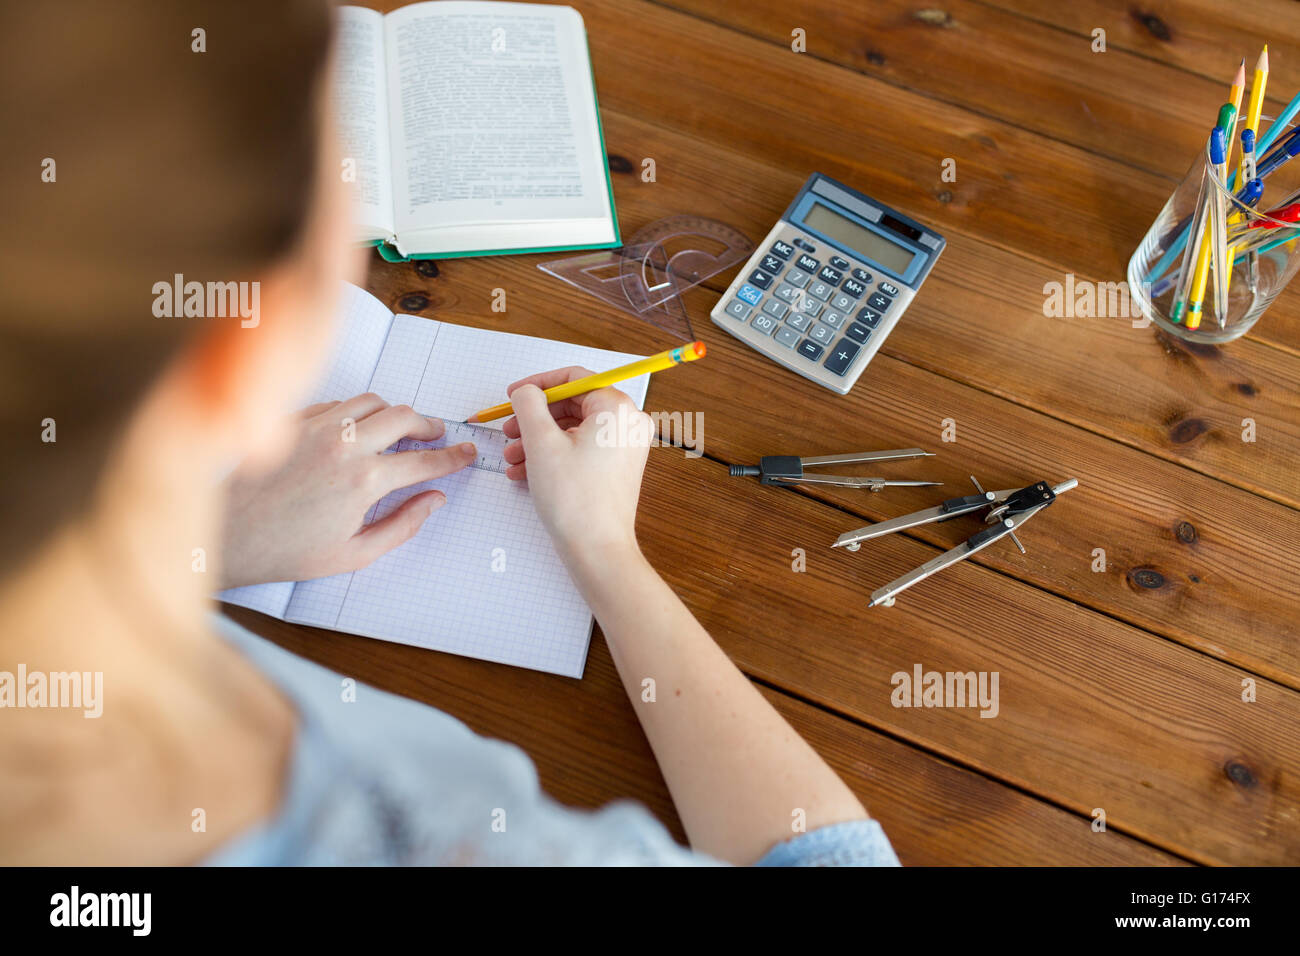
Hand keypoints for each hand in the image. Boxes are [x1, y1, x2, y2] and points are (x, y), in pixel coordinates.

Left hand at [218, 393, 475, 587]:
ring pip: (372, 401)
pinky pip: (336, 403)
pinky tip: (356, 429)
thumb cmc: (285, 551)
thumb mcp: (355, 554)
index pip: (425, 461)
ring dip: (393, 412)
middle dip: (429, 425)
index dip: (453, 457)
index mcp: (364, 481)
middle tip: (436, 436)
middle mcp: (343, 445)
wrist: (226, 534)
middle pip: (405, 417)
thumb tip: (434, 499)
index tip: (467, 454)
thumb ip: (404, 525)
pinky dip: (355, 412)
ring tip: (399, 429)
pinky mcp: (292, 421)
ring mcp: (316, 427)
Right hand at [501, 367, 652, 561]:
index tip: (513, 395)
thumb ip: (529, 405)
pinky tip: (525, 472)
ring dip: (538, 440)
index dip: (537, 385)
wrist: (597, 550)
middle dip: (535, 419)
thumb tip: (526, 391)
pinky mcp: (618, 467)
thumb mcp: (541, 442)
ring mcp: (626, 446)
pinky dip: (554, 456)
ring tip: (512, 458)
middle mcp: (628, 422)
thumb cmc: (575, 499)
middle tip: (508, 431)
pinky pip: (582, 449)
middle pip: (572, 405)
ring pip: (574, 430)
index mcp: (617, 407)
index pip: (573, 378)